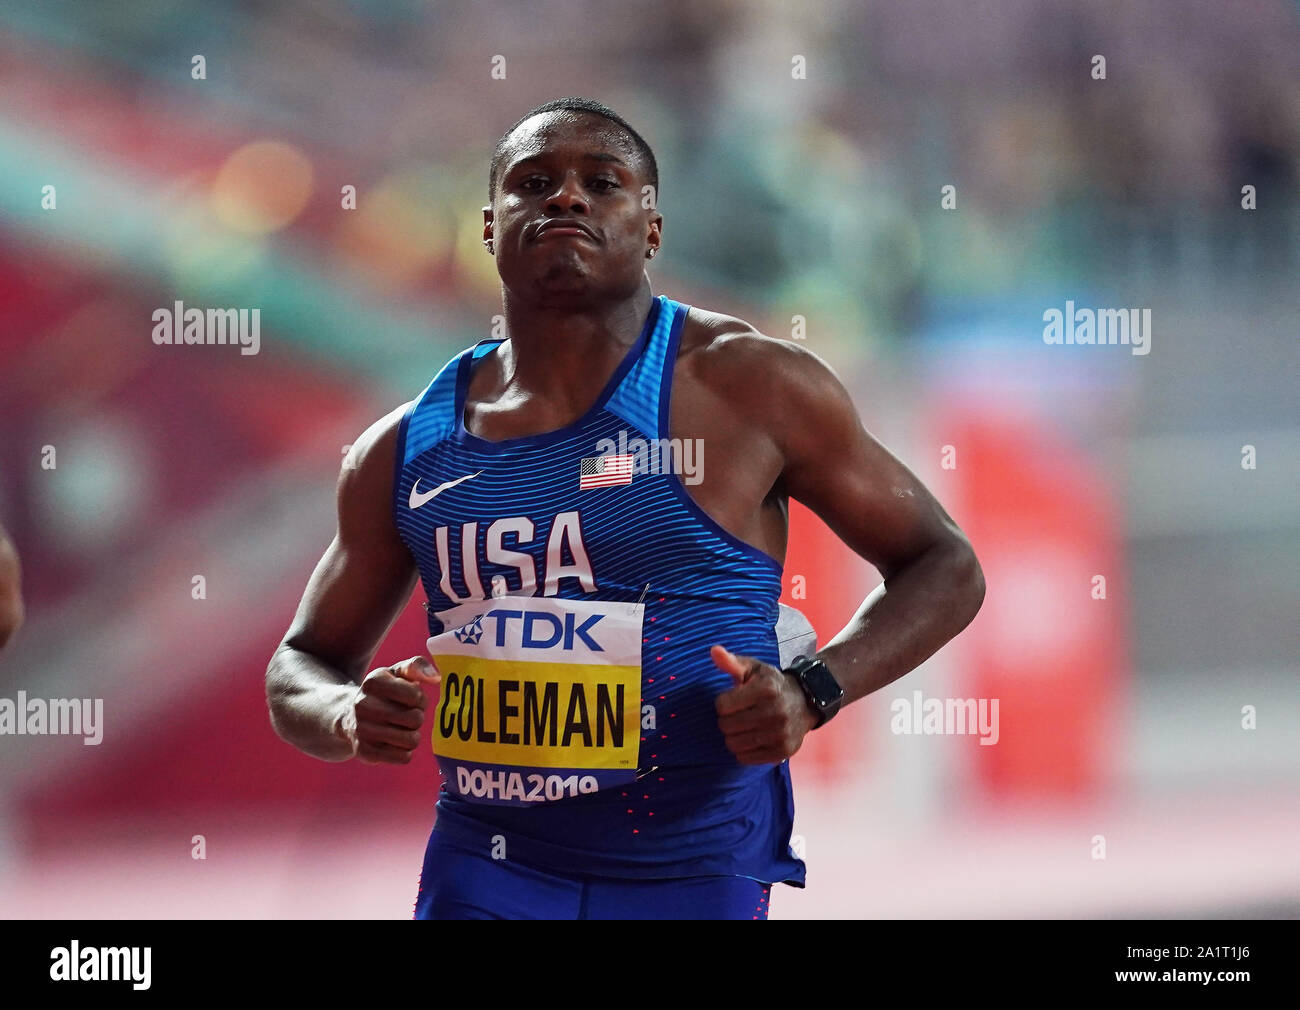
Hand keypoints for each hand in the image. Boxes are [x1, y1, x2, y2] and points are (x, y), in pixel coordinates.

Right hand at [340, 656, 439, 764]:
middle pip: (415, 719)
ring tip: (401, 728)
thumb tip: (435, 678)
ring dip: (412, 735)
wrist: (350, 716)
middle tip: (406, 714)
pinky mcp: (364, 752)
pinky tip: (394, 742)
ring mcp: (361, 730)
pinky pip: (403, 757)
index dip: (420, 699)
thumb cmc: (383, 692)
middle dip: (417, 717)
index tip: (412, 698)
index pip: (416, 696)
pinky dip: (405, 751)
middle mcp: (363, 705)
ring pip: (411, 741)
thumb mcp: (396, 672)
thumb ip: (416, 666)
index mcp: (373, 682)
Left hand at [712, 645, 818, 764]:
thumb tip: (714, 651)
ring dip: (734, 736)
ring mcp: (780, 734)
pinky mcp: (782, 751)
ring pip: (733, 744)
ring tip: (744, 726)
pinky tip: (753, 738)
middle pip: (726, 726)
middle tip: (738, 714)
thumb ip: (731, 662)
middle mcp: (775, 712)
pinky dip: (744, 750)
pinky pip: (745, 758)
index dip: (723, 702)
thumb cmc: (771, 685)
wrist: (805, 702)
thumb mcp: (753, 669)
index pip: (722, 706)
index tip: (734, 699)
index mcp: (766, 689)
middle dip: (727, 720)